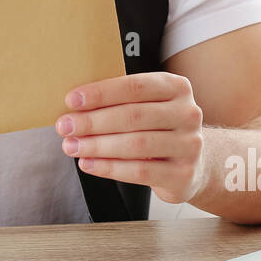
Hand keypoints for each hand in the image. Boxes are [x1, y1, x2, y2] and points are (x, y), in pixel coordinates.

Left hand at [55, 72, 204, 205]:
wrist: (195, 164)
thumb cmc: (159, 129)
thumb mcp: (148, 106)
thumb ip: (121, 101)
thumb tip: (75, 105)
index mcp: (176, 87)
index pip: (135, 86)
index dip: (101, 93)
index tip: (71, 100)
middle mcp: (187, 113)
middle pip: (133, 116)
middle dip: (93, 121)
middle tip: (65, 126)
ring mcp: (189, 145)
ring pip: (135, 145)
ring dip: (97, 145)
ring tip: (71, 146)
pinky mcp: (183, 174)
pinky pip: (140, 171)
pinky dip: (109, 167)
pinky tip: (88, 163)